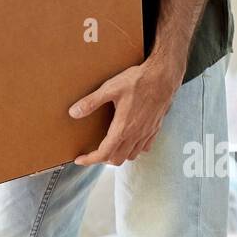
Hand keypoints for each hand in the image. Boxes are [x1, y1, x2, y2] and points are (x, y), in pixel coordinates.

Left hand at [68, 56, 183, 165]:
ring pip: (131, 155)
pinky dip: (134, 149)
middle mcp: (136, 135)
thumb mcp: (110, 88)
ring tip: (109, 146)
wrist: (163, 77)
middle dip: (102, 159)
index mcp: (123, 128)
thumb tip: (73, 113)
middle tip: (92, 151)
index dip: (89, 160)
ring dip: (118, 155)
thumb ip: (91, 102)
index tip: (79, 159)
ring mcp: (147, 133)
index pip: (104, 153)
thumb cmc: (137, 81)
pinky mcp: (155, 128)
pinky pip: (144, 148)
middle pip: (117, 159)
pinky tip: (128, 139)